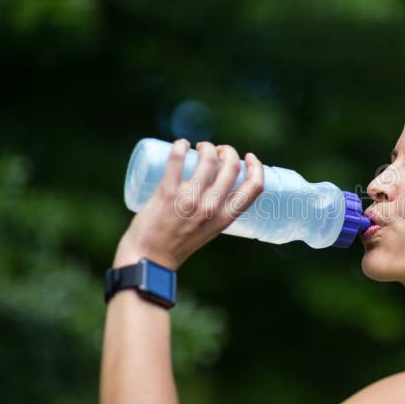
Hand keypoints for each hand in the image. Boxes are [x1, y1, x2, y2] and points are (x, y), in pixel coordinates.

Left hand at [113, 139, 264, 269]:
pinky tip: (181, 144)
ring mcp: (190, 198)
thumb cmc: (177, 245)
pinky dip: (180, 145)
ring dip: (207, 146)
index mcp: (225, 218)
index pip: (254, 187)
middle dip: (228, 151)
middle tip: (217, 151)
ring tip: (199, 147)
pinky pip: (177, 159)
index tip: (248, 158)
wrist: (148, 259)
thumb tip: (215, 186)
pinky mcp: (168, 192)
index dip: (256, 167)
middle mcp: (211, 207)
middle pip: (231, 166)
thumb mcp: (208, 231)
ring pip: (208, 158)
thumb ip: (215, 212)